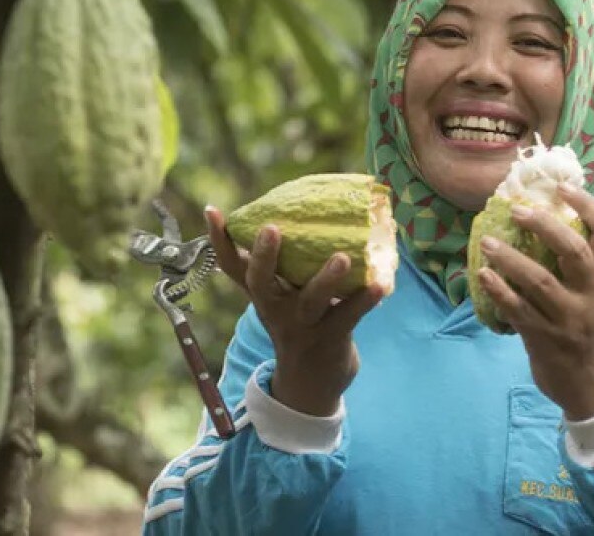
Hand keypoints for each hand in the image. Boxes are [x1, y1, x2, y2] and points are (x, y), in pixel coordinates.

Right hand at [205, 206, 385, 416]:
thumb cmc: (296, 322)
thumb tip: (291, 209)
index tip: (212, 210)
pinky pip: (349, 316)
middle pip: (262, 283)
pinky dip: (365, 300)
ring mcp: (303, 325)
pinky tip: (381, 284)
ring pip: (310, 301)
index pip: (232, 267)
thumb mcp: (279, 297)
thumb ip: (281, 264)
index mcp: (262, 294)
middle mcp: (275, 308)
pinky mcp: (331, 337)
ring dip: (326, 279)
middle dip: (264, 256)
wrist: (309, 383)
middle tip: (270, 228)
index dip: (219, 240)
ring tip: (341, 258)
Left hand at [474, 183, 593, 420]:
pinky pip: (518, 309)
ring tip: (487, 241)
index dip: (587, 206)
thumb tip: (549, 221)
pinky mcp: (545, 339)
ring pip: (540, 280)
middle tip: (517, 210)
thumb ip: (585, 267)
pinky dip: (499, 290)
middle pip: (573, 252)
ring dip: (510, 258)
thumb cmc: (592, 332)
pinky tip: (482, 275)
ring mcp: (570, 320)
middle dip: (544, 226)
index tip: (563, 186)